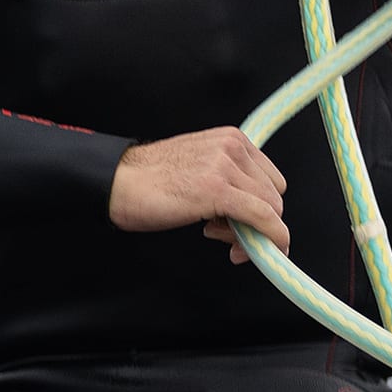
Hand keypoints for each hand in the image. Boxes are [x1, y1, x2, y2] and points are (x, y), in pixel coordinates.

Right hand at [109, 129, 288, 264]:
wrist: (117, 182)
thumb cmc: (150, 180)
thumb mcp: (199, 168)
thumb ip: (228, 182)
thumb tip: (253, 218)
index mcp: (231, 139)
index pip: (270, 180)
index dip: (261, 208)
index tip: (243, 226)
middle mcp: (233, 147)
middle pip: (273, 196)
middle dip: (257, 223)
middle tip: (225, 237)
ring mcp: (226, 167)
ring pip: (270, 210)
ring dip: (250, 234)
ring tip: (212, 234)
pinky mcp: (218, 190)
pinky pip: (263, 217)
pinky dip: (270, 238)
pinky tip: (254, 253)